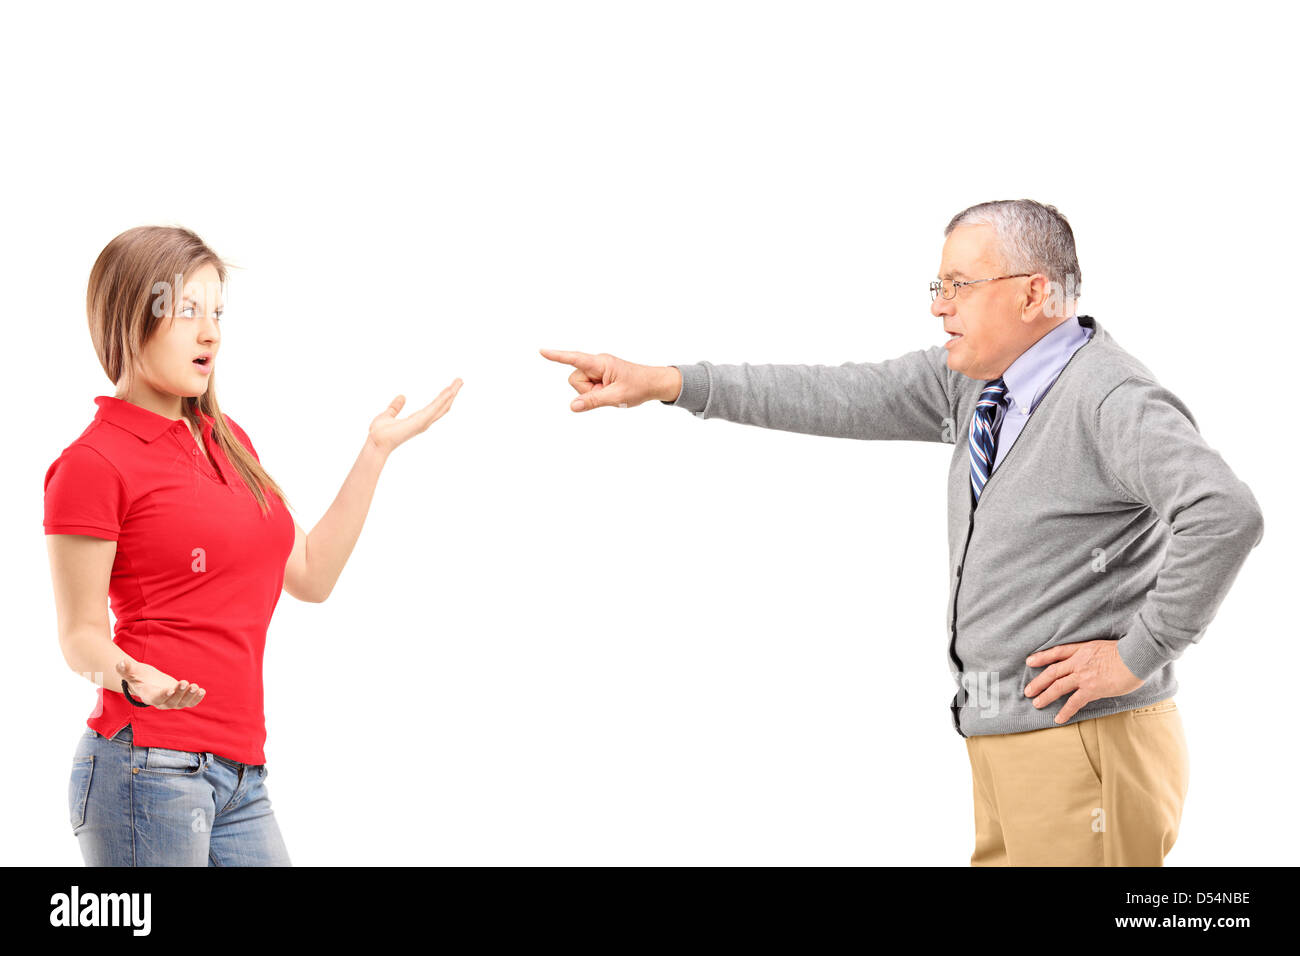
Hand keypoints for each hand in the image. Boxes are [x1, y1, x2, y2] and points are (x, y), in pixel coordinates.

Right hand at [116, 658, 205, 708]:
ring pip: (181, 703)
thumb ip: (126, 669)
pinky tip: (202, 691)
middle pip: (171, 702)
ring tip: (196, 687)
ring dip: (189, 696)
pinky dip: (196, 699)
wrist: (148, 682)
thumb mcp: (132, 672)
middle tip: (185, 682)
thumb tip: (120, 662)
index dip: (163, 695)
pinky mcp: (180, 699)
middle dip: (179, 693)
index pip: (156, 699)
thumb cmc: (139, 676)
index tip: (170, 689)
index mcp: (149, 696)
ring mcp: (171, 702)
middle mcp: (161, 702)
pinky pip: (189, 703)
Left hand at [367, 379, 462, 452]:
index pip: (435, 407)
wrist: (376, 442)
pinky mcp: (420, 422)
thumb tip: (402, 396)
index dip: (444, 397)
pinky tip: (449, 391)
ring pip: (442, 405)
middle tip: (460, 380)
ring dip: (451, 393)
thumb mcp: (388, 414)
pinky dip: (443, 399)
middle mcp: (424, 421)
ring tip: (459, 381)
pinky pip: (434, 408)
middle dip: (452, 393)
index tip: (451, 387)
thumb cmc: (380, 433)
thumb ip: (395, 406)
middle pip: (443, 406)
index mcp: (418, 419)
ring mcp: (423, 422)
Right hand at [539, 348, 680, 410]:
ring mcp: (598, 369)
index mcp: (601, 363)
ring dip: (593, 393)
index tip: (542, 351)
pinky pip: (589, 386)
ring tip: (611, 392)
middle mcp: (597, 363)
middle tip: (608, 392)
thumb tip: (573, 406)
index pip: (575, 359)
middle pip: (575, 379)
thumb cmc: (639, 387)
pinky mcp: (600, 375)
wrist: (654, 383)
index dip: (557, 356)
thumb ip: (593, 401)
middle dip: (587, 391)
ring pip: (581, 385)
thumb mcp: (616, 397)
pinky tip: (610, 391)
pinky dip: (596, 392)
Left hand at [1024, 639, 1143, 723]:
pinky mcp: (1092, 689)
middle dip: (1038, 682)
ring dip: (1045, 696)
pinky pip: (1074, 702)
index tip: (1029, 661)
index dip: (1041, 657)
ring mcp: (1083, 676)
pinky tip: (1058, 719)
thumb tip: (1087, 662)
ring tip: (1036, 704)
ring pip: (1058, 686)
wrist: (1136, 657)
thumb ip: (1090, 654)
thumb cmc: (1125, 652)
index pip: (1056, 652)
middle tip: (1027, 691)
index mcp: (1081, 650)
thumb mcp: (1101, 646)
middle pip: (1052, 672)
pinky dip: (1065, 711)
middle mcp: (1078, 662)